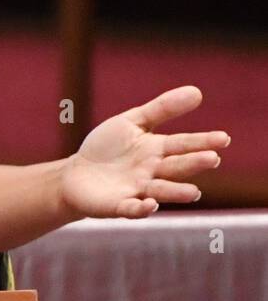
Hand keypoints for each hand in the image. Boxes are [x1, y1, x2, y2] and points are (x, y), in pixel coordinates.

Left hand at [61, 85, 228, 218]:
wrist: (76, 174)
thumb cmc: (107, 147)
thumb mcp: (132, 122)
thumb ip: (162, 109)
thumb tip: (198, 91)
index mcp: (157, 150)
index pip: (182, 144)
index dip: (202, 142)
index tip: (223, 138)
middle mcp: (153, 172)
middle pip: (176, 167)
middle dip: (193, 163)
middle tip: (212, 159)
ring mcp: (138, 190)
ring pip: (160, 191)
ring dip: (176, 192)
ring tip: (194, 192)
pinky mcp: (119, 205)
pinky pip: (132, 208)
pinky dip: (142, 209)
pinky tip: (150, 205)